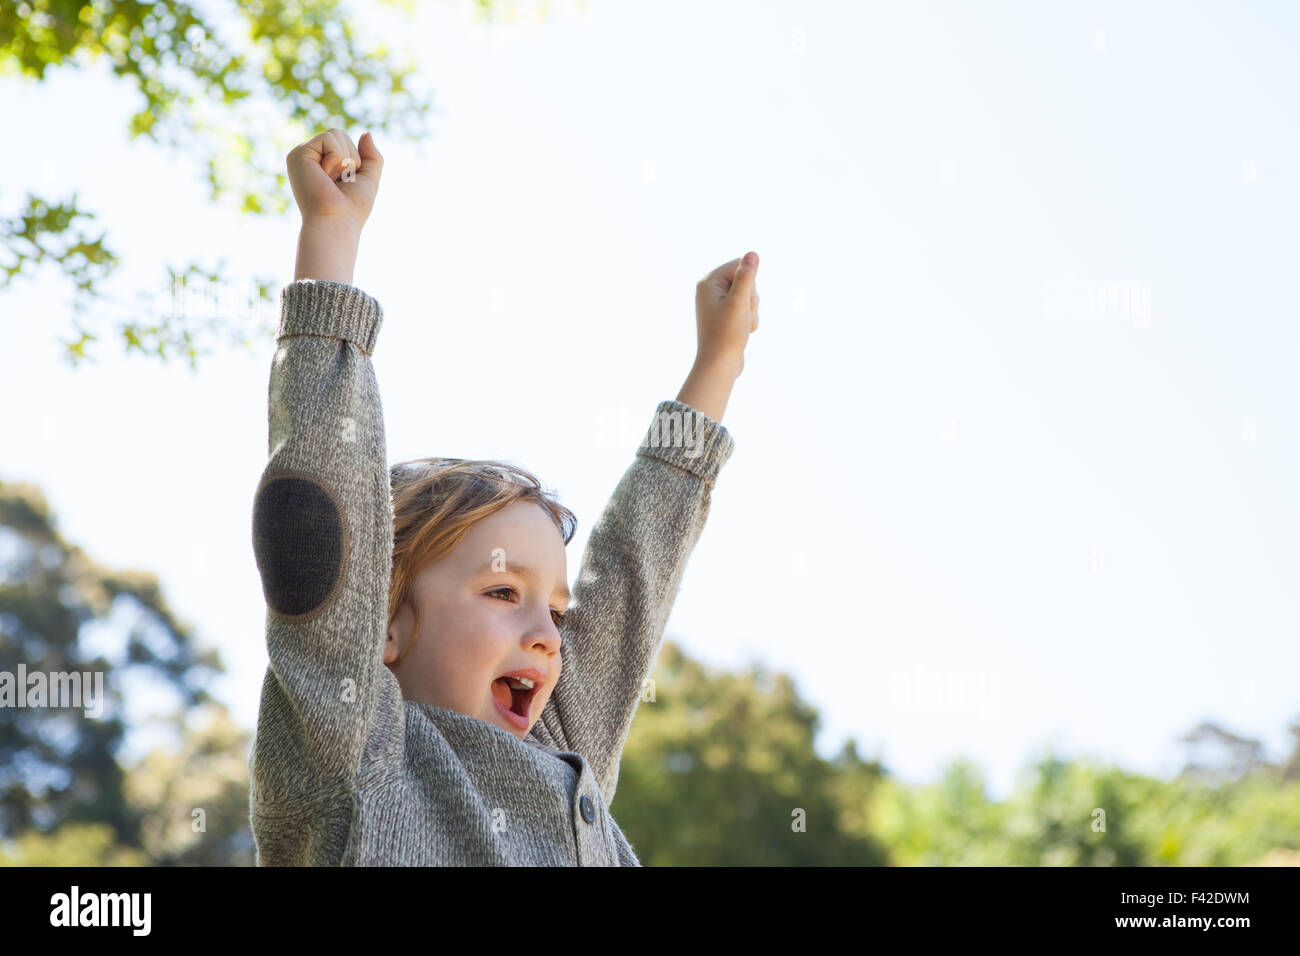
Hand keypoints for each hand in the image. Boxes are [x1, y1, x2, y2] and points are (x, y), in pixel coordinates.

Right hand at [286, 129, 383, 231]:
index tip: (345, 184)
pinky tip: (326, 176)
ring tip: (332, 180)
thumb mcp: (368, 179)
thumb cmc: (352, 208)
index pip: (344, 141)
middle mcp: (309, 157)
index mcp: (321, 162)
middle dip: (351, 158)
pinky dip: (336, 158)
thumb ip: (371, 157)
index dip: (355, 160)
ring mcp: (301, 155)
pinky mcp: (297, 154)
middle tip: (338, 182)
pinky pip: (328, 138)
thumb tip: (366, 133)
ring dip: (345, 160)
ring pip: (335, 133)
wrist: (336, 222)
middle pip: (339, 133)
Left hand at [695, 252, 759, 377]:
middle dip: (751, 299)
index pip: (740, 265)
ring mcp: (717, 302)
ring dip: (752, 311)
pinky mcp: (725, 314)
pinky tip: (742, 332)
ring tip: (741, 327)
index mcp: (708, 281)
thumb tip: (752, 254)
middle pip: (746, 281)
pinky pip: (746, 308)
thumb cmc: (727, 334)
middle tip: (741, 317)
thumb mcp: (739, 302)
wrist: (719, 365)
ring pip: (749, 296)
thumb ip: (746, 277)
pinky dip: (749, 320)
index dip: (749, 284)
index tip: (741, 302)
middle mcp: (709, 289)